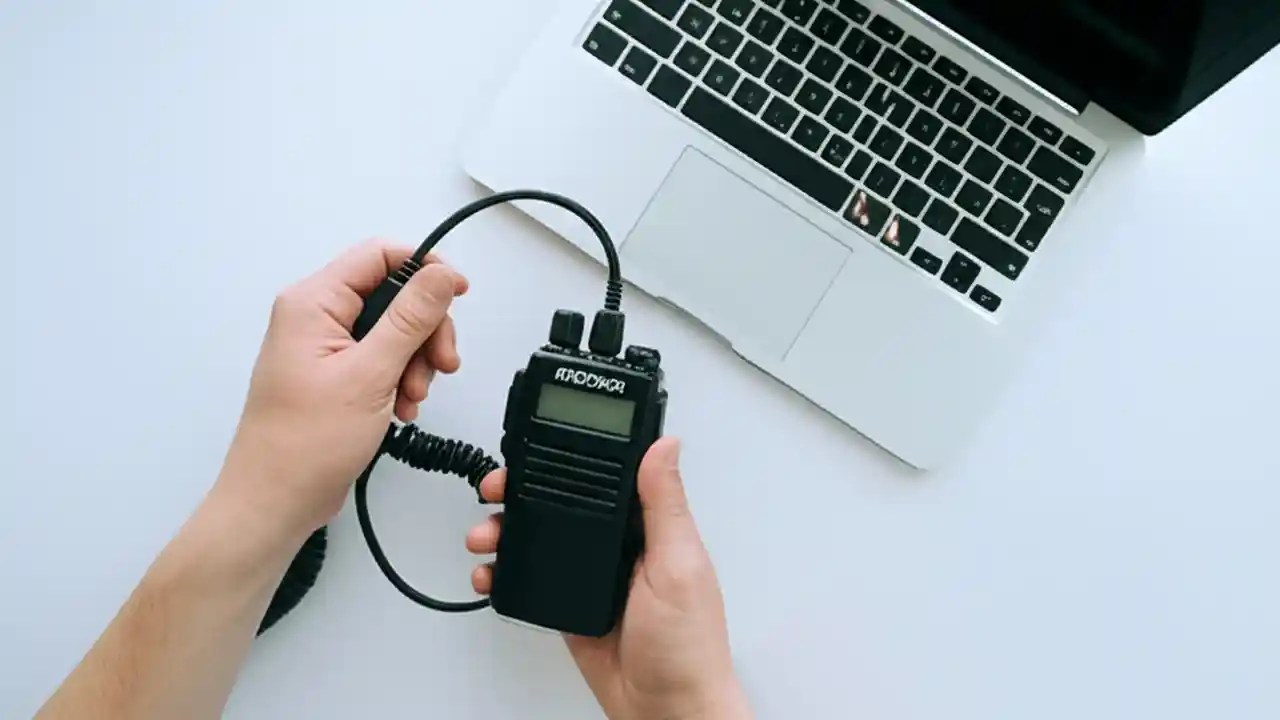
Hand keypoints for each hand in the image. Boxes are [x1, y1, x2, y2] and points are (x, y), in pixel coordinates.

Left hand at [216, 239, 467, 541]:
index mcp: (312, 303)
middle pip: (391, 294)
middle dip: (424, 330)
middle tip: (441, 365)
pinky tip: (401, 409)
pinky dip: (400, 380)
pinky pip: (380, 359)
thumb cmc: (304, 445)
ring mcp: (323, 347)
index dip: (425, 269)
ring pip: (392, 330)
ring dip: (415, 361)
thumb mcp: (370, 374)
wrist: (274, 502)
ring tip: (413, 398)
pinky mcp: (333, 375)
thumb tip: (440, 274)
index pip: (378, 254)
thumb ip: (410, 319)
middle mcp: (314, 317)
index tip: (458, 295)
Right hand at [466, 439, 752, 719]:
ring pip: (538, 537)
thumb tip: (665, 445)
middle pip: (561, 501)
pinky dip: (503, 573)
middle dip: (522, 492)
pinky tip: (490, 572)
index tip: (535, 448)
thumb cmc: (689, 645)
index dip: (568, 456)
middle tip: (496, 490)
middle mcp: (619, 544)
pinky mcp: (569, 602)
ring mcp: (591, 573)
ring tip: (484, 534)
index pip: (606, 474)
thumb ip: (664, 505)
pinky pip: (529, 578)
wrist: (666, 709)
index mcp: (651, 526)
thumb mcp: (679, 564)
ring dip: (504, 530)